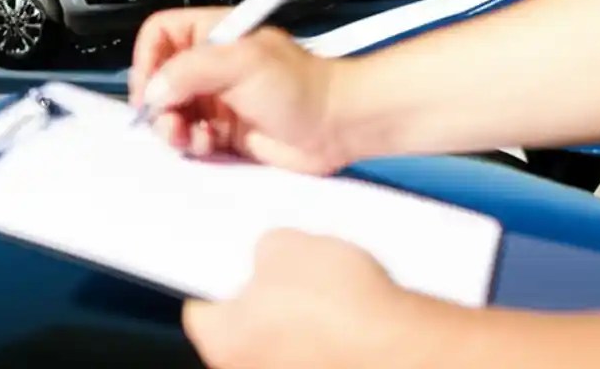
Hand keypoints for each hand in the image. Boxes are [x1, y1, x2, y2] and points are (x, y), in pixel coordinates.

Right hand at [128, 8, 347, 173]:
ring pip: (171, 112)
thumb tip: (154, 91)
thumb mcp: (240, 63)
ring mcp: (216, 100)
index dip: (147, 58)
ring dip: (172, 128)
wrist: (336, 127)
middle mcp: (210, 66)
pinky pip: (190, 138)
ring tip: (187, 137)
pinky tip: (206, 145)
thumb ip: (189, 71)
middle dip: (158, 102)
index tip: (150, 87)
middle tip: (167, 120)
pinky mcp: (224, 132)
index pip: (160, 35)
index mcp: (213, 34)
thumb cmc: (300, 86)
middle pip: (159, 78)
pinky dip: (191, 145)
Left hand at [184, 229, 444, 368]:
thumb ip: (265, 250)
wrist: (400, 346)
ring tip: (327, 287)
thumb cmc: (336, 302)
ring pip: (284, 342)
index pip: (199, 309)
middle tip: (282, 267)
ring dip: (299, 319)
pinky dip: (330, 336)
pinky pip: (320, 353)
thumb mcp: (286, 244)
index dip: (214, 279)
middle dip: (261, 297)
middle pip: (243, 327)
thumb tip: (270, 257)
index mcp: (222, 341)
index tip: (227, 263)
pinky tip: (351, 312)